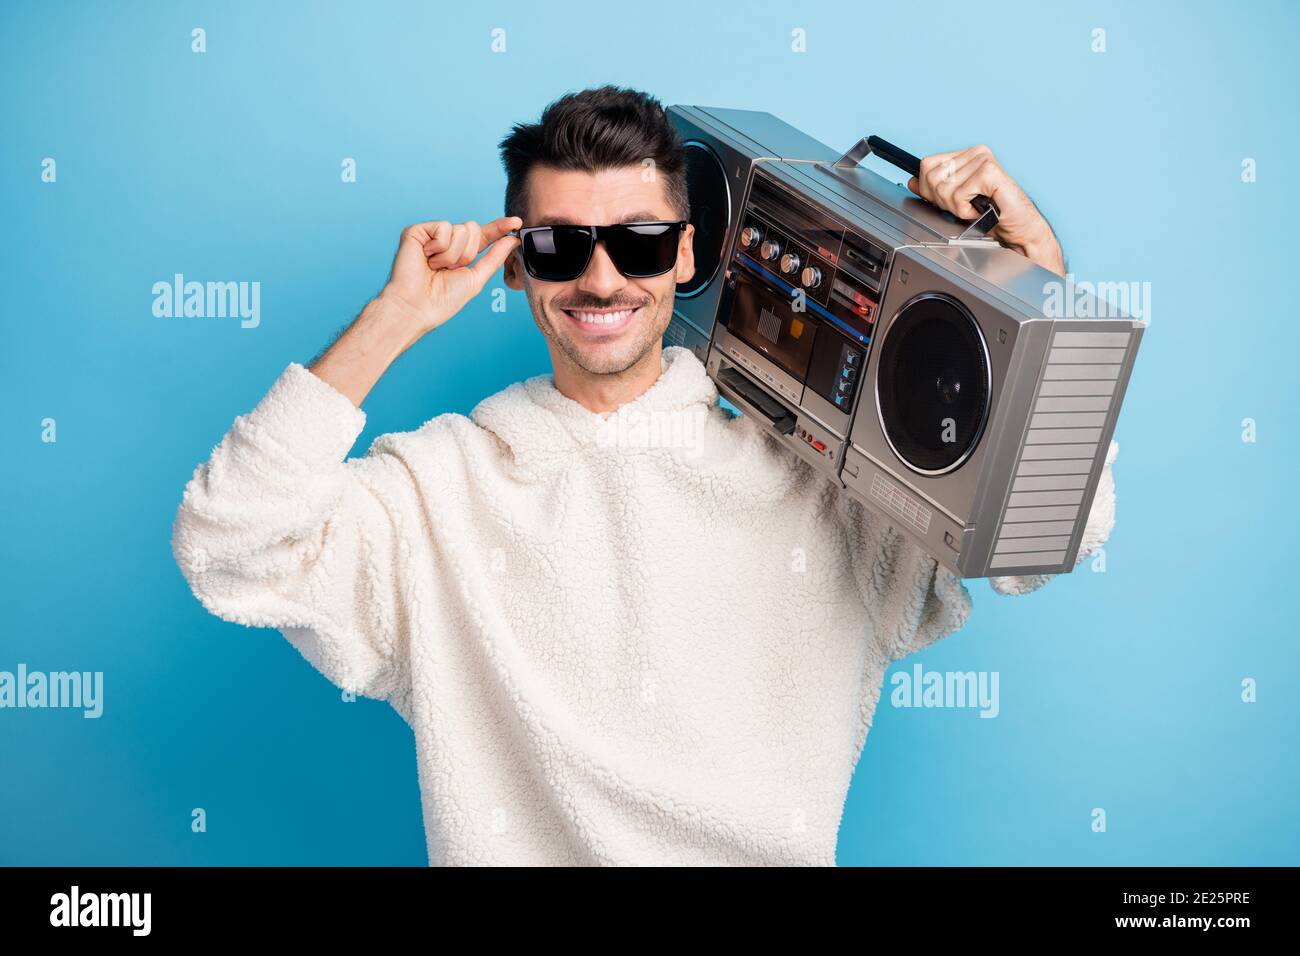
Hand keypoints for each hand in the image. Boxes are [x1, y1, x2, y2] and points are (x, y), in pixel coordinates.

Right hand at [378, 216, 522, 331]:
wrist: (417, 306)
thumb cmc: (442, 299)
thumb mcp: (476, 278)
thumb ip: (494, 257)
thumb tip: (512, 240)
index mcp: (461, 253)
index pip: (484, 236)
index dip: (500, 228)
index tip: (518, 222)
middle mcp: (447, 242)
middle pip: (473, 228)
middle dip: (467, 253)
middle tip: (450, 269)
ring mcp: (431, 235)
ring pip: (460, 229)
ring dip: (452, 255)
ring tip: (435, 267)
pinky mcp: (417, 231)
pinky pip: (443, 228)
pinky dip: (439, 248)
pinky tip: (426, 258)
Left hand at [906, 146, 1064, 274]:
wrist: (1018, 228)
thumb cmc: (992, 214)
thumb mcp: (956, 201)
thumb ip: (935, 189)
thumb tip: (912, 181)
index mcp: (966, 155)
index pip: (927, 165)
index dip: (929, 189)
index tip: (948, 201)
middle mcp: (975, 152)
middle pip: (932, 177)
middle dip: (943, 201)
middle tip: (964, 207)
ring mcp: (983, 160)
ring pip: (943, 188)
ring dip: (956, 207)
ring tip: (974, 208)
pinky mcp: (989, 172)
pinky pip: (958, 195)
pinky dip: (965, 210)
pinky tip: (980, 208)